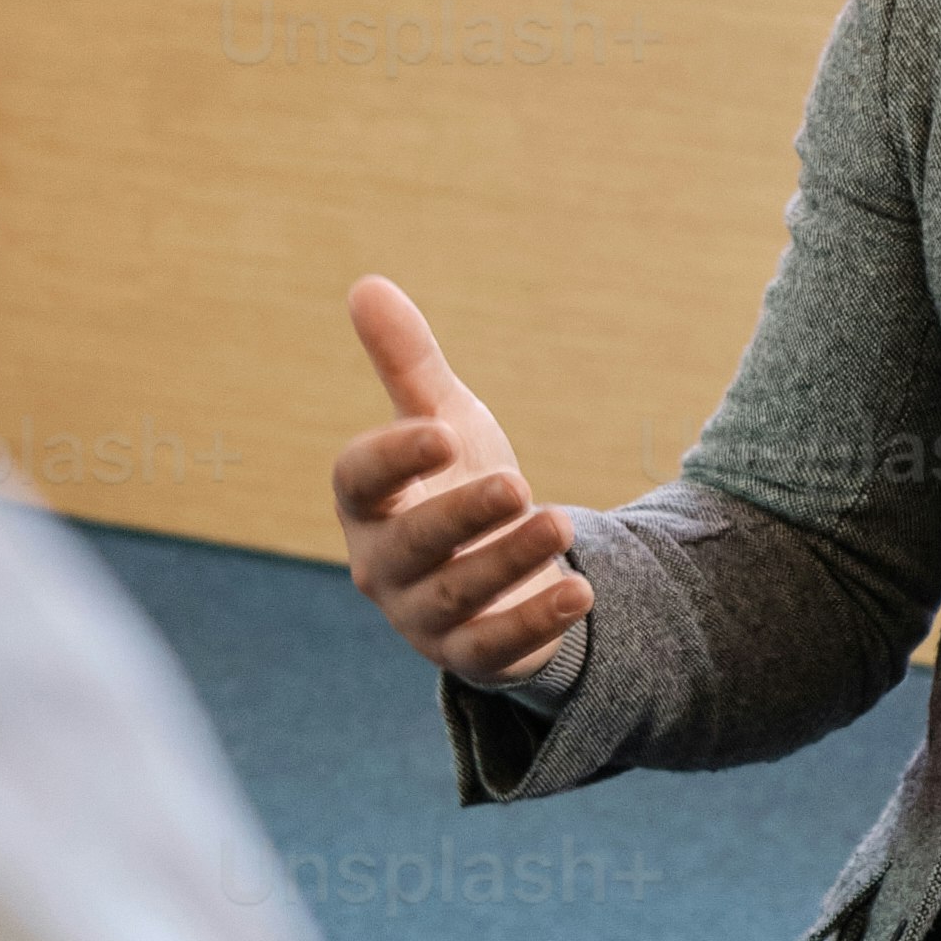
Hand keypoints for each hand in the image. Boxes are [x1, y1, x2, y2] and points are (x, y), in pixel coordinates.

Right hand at [327, 277, 592, 686]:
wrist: (504, 572)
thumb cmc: (457, 485)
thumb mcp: (444, 421)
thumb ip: (408, 364)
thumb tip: (366, 284)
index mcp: (368, 504)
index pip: (358, 480)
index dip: (393, 457)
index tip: (440, 433)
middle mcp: (382, 565)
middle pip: (410, 543)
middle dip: (461, 515)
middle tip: (516, 482)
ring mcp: (423, 618)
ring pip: (458, 596)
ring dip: (509, 562)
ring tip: (561, 521)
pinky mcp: (472, 656)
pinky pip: (498, 646)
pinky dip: (538, 622)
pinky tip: (581, 592)